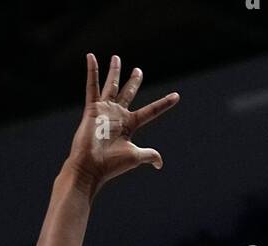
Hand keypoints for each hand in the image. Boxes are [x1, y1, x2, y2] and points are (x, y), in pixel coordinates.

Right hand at [66, 54, 178, 192]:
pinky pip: (92, 86)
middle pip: (128, 93)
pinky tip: (91, 57)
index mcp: (130, 125)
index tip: (176, 96)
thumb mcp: (135, 157)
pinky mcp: (93, 108)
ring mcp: (105, 110)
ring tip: (116, 58)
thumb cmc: (111, 165)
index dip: (164, 103)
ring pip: (112, 86)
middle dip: (134, 81)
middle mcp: (118, 115)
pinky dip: (92, 71)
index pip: (151, 111)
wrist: (91, 167)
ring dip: (114, 72)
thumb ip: (149, 154)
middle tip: (138, 71)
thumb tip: (159, 163)